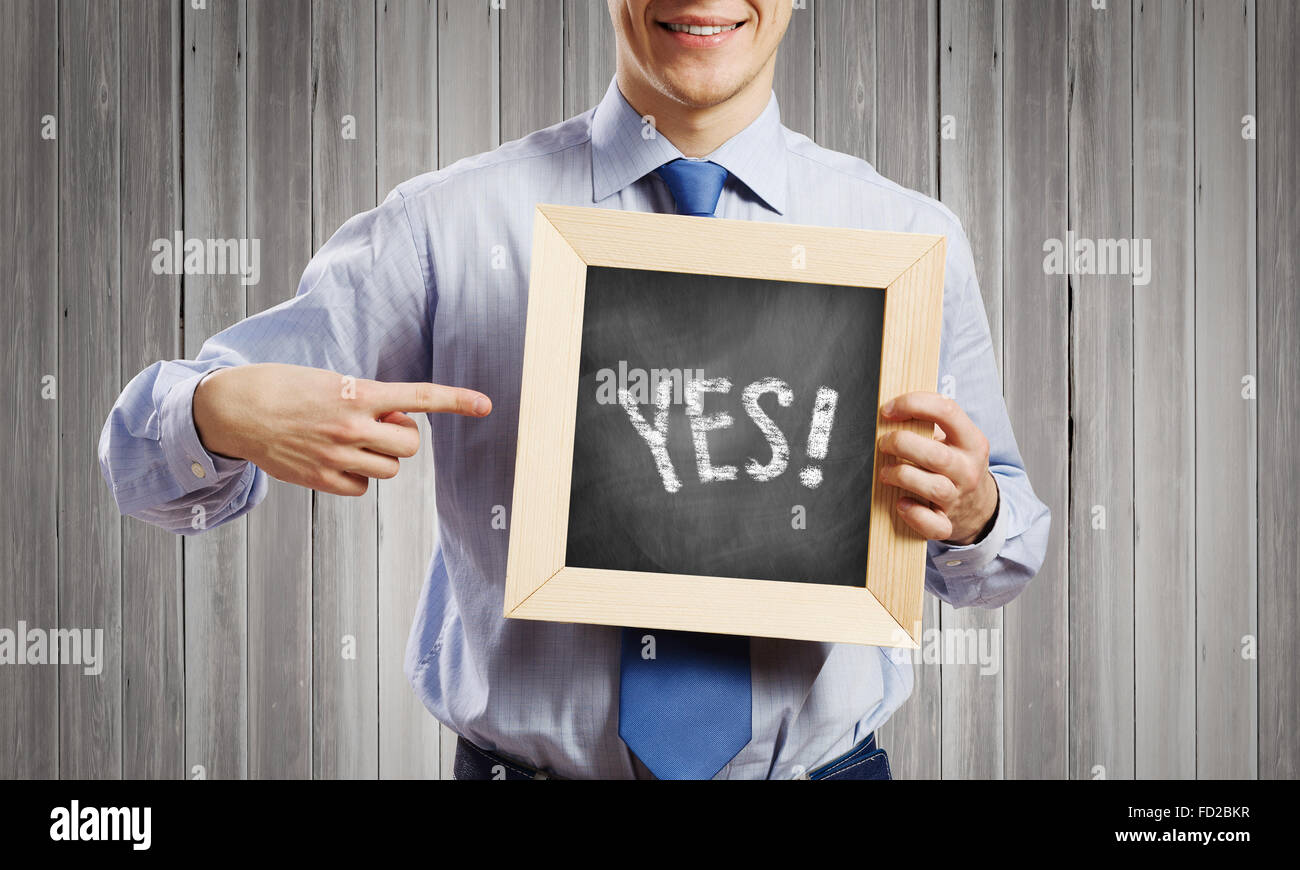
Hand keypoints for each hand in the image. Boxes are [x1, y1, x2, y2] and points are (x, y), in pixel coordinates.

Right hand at [192, 363, 490, 496]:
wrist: (237, 409)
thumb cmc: (288, 390)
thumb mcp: (333, 382)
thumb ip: (371, 402)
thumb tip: (399, 426)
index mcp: (357, 393)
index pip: (418, 397)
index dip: (456, 399)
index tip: (486, 404)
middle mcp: (351, 425)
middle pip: (410, 445)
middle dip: (401, 439)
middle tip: (377, 427)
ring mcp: (336, 455)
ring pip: (389, 469)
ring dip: (379, 458)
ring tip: (349, 441)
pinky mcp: (320, 479)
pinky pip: (362, 488)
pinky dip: (356, 478)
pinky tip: (333, 460)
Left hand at [877, 391, 997, 544]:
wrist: (979, 507)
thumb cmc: (956, 466)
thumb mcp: (955, 441)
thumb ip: (930, 426)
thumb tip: (892, 413)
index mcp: (972, 442)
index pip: (947, 411)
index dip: (913, 404)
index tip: (888, 410)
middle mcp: (968, 469)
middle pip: (935, 454)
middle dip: (901, 444)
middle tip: (884, 443)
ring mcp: (959, 497)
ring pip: (933, 487)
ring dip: (901, 476)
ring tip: (887, 472)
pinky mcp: (947, 523)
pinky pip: (932, 524)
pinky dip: (913, 514)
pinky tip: (902, 503)